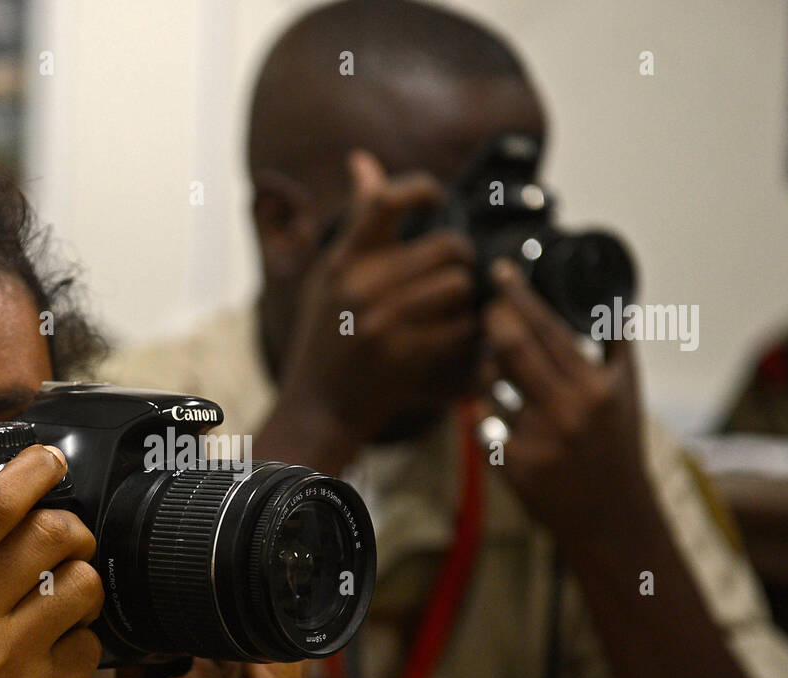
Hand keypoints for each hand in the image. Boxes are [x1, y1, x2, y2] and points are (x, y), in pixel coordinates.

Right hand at [0, 439, 103, 677]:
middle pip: (51, 535)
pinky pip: (91, 643)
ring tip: (57, 595)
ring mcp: (4, 665)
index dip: (32, 472)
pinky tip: (50, 649)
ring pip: (83, 584)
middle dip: (70, 526)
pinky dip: (80, 640)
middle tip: (64, 537)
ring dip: (80, 581)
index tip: (50, 461)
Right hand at [272, 149, 478, 447]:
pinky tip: (453, 339)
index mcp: (342, 261)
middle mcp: (359, 287)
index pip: (384, 201)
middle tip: (455, 271)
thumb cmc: (327, 337)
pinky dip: (467, 334)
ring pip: (459, 285)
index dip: (421, 188)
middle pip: (446, 246)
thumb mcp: (330, 274)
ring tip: (452, 309)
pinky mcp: (406, 357)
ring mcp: (383, 323)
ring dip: (466, 298)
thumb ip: (356, 222)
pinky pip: (462, 328)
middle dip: (459, 259)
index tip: (437, 198)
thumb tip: (363, 160)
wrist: (319, 407)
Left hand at [478, 259, 653, 546]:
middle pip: (509, 348)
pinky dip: (489, 414)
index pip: (548, 328)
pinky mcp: (510, 465)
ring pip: (488, 385)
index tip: (500, 272)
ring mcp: (535, 439)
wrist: (610, 515)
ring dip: (487, 372)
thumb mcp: (628, 391)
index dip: (519, 295)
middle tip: (489, 310)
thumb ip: (615, 342)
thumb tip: (609, 296)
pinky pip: (483, 421)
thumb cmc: (617, 445)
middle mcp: (565, 411)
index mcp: (593, 387)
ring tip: (502, 373)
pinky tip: (507, 420)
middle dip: (493, 322)